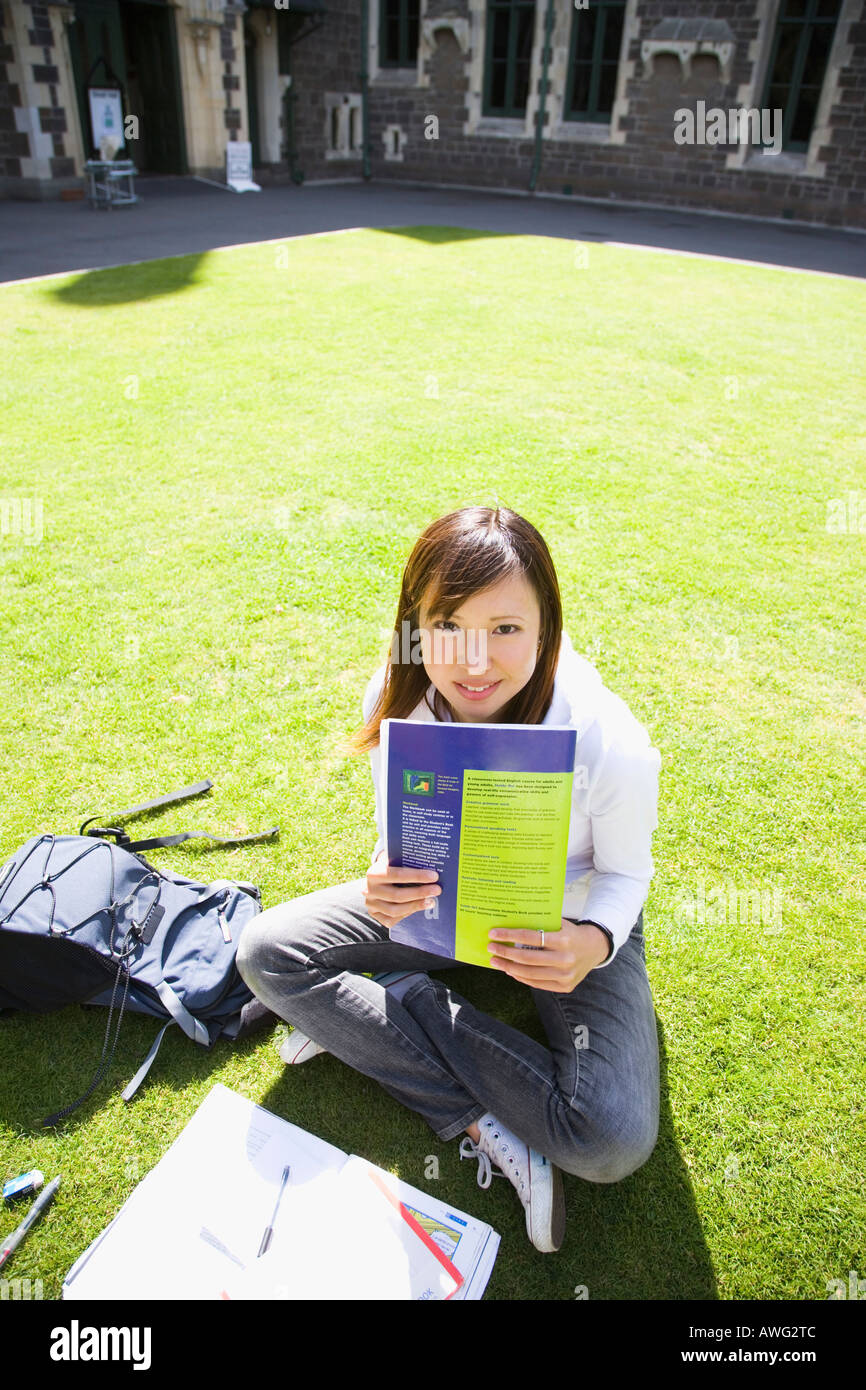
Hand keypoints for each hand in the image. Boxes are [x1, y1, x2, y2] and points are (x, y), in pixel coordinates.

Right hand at [363, 852, 440, 929]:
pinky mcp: (374, 914)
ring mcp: (370, 904)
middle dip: (420, 893)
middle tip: (437, 890)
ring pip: (395, 910)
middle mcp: (369, 889)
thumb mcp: (394, 861)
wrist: (374, 880)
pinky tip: (418, 907)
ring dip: (416, 906)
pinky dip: (407, 914)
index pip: (397, 875)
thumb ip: (407, 863)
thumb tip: (432, 867)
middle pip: (397, 895)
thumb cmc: (390, 868)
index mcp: (374, 873)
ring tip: (431, 901)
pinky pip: (391, 919)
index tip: (434, 876)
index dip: (417, 876)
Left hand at [487, 919, 608, 992]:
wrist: (595, 948)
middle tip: (491, 948)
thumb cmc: (571, 933)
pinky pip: (537, 983)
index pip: (530, 938)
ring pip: (529, 974)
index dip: (509, 936)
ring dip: (509, 968)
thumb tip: (508, 924)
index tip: (494, 933)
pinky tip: (511, 970)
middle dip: (505, 953)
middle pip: (527, 958)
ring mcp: (566, 975)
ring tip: (496, 961)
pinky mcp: (565, 986)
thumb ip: (539, 925)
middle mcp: (565, 959)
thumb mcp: (559, 924)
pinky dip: (521, 977)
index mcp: (564, 940)